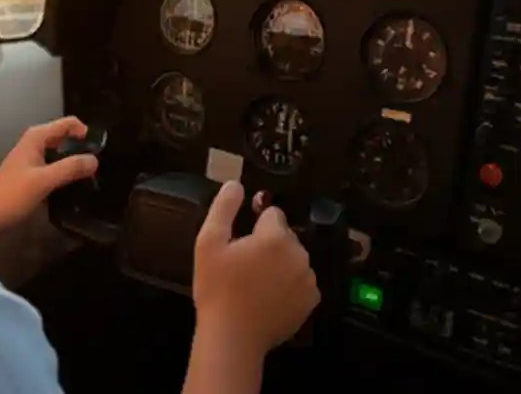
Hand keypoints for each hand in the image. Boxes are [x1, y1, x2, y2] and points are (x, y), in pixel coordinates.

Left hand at [0, 117, 98, 243]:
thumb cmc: (11, 195)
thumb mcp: (44, 180)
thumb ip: (70, 168)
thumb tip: (95, 160)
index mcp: (35, 139)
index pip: (67, 123)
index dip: (84, 132)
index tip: (100, 150)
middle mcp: (33, 145)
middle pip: (63, 138)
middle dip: (81, 147)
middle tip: (99, 165)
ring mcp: (30, 162)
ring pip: (58, 154)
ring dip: (73, 162)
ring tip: (91, 176)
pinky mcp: (29, 178)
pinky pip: (53, 169)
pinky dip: (63, 174)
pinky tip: (72, 188)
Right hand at [192, 181, 319, 354]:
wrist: (232, 337)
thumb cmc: (217, 288)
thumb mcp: (208, 242)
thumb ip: (224, 207)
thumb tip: (236, 183)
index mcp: (276, 237)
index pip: (272, 214)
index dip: (254, 226)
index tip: (239, 244)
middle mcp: (299, 254)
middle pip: (285, 237)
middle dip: (268, 245)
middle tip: (244, 266)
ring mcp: (308, 279)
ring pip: (294, 259)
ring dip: (280, 264)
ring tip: (256, 284)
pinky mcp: (312, 301)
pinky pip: (301, 282)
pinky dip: (289, 285)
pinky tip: (269, 297)